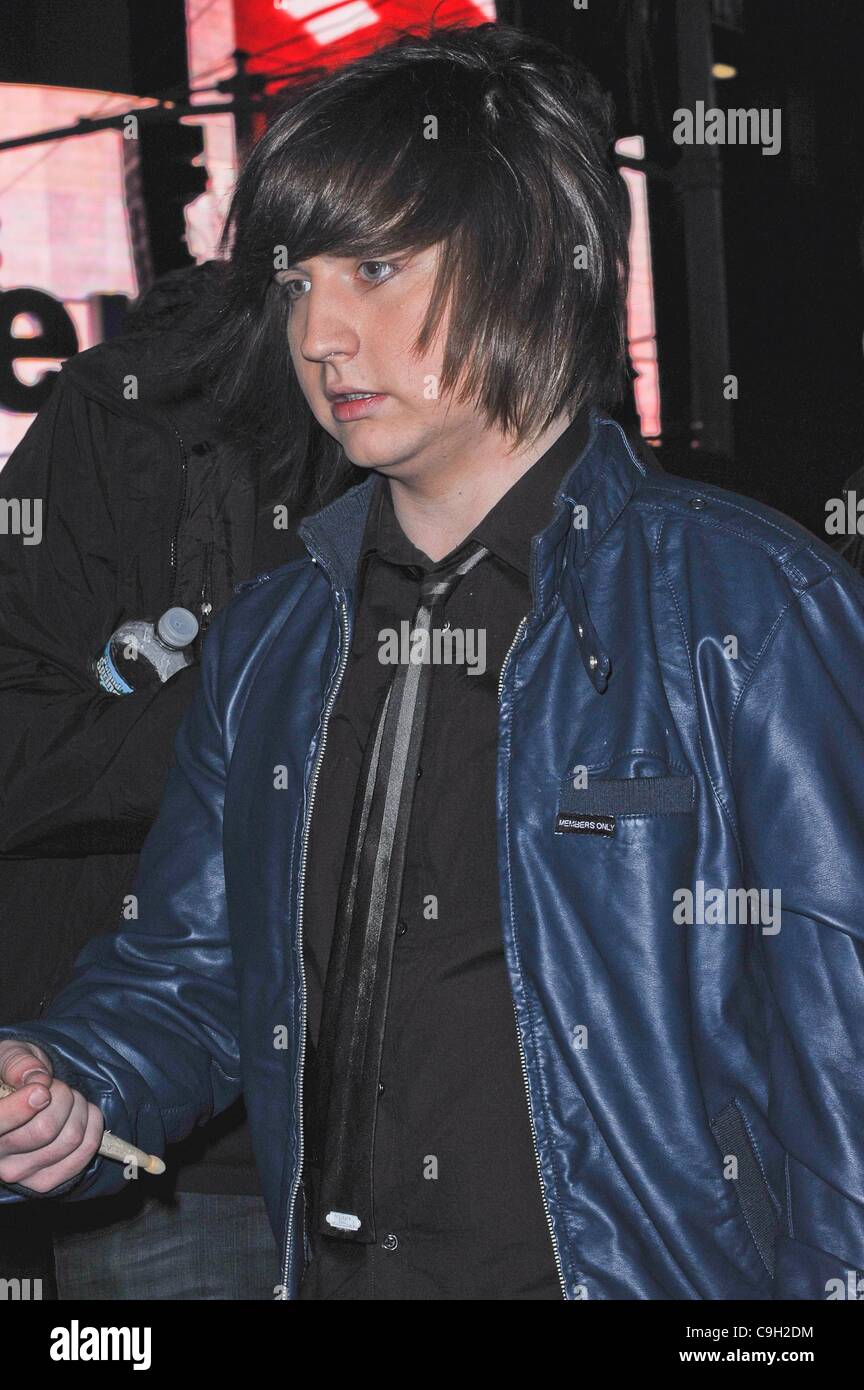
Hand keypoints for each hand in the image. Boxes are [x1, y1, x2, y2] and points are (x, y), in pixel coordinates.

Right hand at [0, 1040, 102, 1193]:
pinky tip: (84, 1113)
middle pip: (45, 1130)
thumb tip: (37, 1080)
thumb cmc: (11, 1073)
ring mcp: (21, 1174)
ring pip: (69, 1139)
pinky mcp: (45, 1182)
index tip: (41, 1090)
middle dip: (61, 1097)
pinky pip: (84, 1153)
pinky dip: (93, 1127)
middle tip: (56, 1087)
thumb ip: (16, 1063)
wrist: (20, 1099)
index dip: (22, 1107)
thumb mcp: (8, 1056)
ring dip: (79, 1109)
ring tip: (69, 1099)